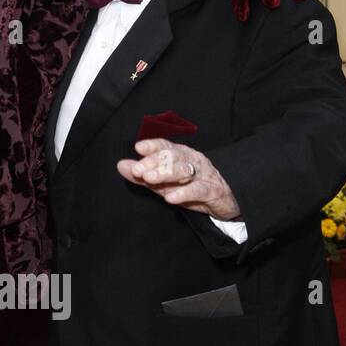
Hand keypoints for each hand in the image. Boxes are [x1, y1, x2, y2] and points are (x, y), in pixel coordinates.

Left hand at [116, 137, 240, 219]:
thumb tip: (121, 165)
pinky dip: (185, 193)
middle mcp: (192, 160)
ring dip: (166, 173)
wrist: (225, 200)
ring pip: (184, 170)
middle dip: (154, 162)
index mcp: (180, 155)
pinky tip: (171, 197)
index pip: (166, 146)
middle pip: (173, 157)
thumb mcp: (165, 182)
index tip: (139, 147)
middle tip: (139, 170)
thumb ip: (143, 175)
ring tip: (150, 179)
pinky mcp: (213, 190)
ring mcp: (204, 174)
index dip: (153, 146)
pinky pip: (199, 190)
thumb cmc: (192, 188)